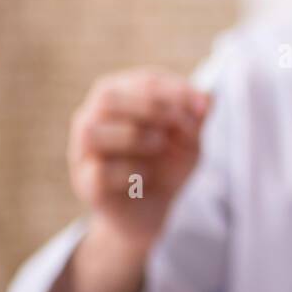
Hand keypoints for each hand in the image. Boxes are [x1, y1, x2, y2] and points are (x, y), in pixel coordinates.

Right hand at [67, 67, 210, 254]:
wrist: (152, 210)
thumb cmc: (166, 165)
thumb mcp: (189, 140)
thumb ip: (196, 118)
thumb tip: (208, 98)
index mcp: (121, 98)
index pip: (143, 81)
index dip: (174, 90)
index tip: (202, 107)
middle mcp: (93, 119)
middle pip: (106, 96)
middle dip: (150, 106)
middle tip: (178, 124)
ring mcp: (83, 151)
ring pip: (92, 131)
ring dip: (133, 136)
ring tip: (158, 146)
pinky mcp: (85, 183)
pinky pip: (100, 172)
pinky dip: (129, 172)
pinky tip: (143, 177)